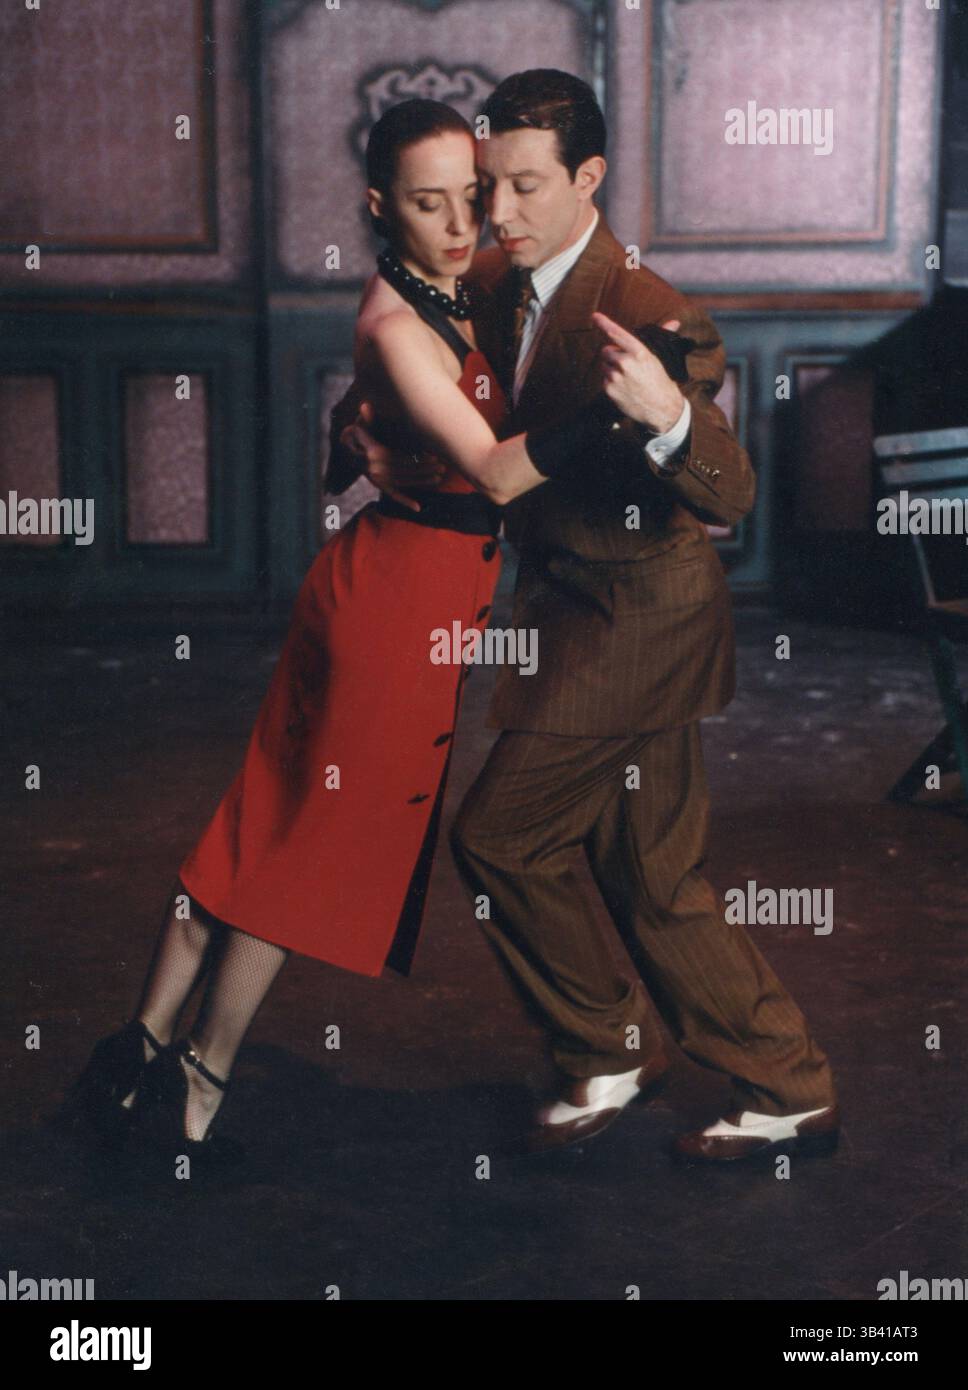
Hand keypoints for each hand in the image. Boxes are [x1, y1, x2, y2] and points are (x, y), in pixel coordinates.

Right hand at [340, 402, 444, 511]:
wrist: (345, 449)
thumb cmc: (357, 434)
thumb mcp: (360, 425)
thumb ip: (366, 418)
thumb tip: (365, 405)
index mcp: (375, 454)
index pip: (402, 458)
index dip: (418, 459)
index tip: (434, 457)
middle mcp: (376, 469)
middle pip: (406, 471)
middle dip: (425, 469)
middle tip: (443, 468)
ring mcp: (378, 479)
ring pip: (404, 482)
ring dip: (422, 481)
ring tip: (439, 478)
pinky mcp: (379, 486)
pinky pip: (393, 495)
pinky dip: (404, 501)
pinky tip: (418, 508)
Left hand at [592, 311, 685, 433]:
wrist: (661, 408)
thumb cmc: (662, 381)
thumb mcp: (661, 358)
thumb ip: (663, 337)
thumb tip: (675, 322)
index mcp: (639, 352)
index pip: (617, 333)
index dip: (604, 323)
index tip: (595, 316)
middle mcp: (625, 363)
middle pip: (606, 350)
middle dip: (613, 355)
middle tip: (627, 365)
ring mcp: (615, 377)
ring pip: (604, 365)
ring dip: (612, 369)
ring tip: (628, 378)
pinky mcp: (609, 389)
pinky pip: (604, 379)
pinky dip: (611, 382)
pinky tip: (624, 387)